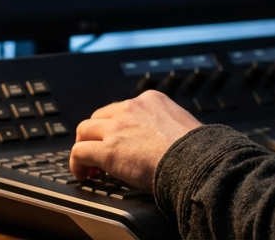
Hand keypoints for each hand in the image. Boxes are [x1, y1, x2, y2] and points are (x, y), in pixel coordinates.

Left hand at [69, 90, 202, 190]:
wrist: (196, 161)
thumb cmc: (197, 150)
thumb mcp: (183, 126)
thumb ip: (168, 127)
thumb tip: (166, 142)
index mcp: (152, 100)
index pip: (123, 108)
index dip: (117, 127)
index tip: (119, 141)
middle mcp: (132, 108)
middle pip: (99, 117)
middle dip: (97, 134)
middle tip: (100, 153)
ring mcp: (118, 127)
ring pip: (84, 130)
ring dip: (84, 146)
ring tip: (89, 166)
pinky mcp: (108, 149)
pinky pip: (79, 152)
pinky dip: (77, 164)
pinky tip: (84, 174)